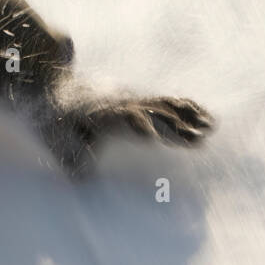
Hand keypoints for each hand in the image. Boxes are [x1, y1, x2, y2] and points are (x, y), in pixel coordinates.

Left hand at [39, 94, 214, 179]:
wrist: (55, 86)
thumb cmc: (57, 119)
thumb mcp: (57, 140)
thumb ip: (72, 158)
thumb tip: (83, 178)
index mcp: (103, 113)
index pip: (124, 116)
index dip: (139, 124)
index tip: (152, 138)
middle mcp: (123, 103)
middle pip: (153, 112)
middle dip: (174, 126)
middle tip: (196, 140)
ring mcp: (134, 99)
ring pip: (165, 106)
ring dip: (187, 119)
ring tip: (209, 130)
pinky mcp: (141, 100)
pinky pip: (169, 103)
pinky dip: (189, 110)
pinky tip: (209, 121)